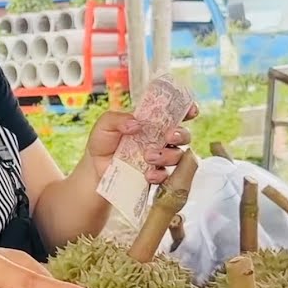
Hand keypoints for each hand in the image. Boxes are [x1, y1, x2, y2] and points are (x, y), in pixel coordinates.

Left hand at [84, 103, 199, 183]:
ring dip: (168, 156)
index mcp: (152, 122)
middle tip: (169, 137)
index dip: (187, 110)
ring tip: (149, 157)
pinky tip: (148, 174)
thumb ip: (118, 119)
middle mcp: (160, 139)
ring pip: (178, 156)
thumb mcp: (105, 125)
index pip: (175, 113)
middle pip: (183, 135)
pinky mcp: (156, 175)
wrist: (95, 168)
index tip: (191, 111)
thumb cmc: (103, 142)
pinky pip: (167, 176)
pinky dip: (160, 175)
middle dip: (180, 135)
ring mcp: (160, 158)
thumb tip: (135, 123)